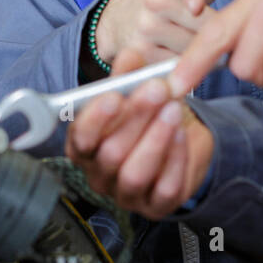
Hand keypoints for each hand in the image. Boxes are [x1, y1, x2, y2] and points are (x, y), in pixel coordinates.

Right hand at [65, 71, 213, 220]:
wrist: (181, 138)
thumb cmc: (147, 116)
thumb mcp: (135, 91)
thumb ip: (128, 76)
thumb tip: (130, 56)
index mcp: (84, 148)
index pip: (79, 140)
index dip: (94, 120)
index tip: (114, 95)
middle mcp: (100, 176)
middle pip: (110, 155)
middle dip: (135, 119)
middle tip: (156, 89)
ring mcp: (127, 194)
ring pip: (134, 174)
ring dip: (156, 139)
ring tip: (172, 109)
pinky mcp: (156, 206)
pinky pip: (164, 188)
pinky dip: (175, 158)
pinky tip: (183, 132)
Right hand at [94, 0, 262, 65]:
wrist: (121, 15)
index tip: (196, 4)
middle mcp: (154, 2)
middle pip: (200, 27)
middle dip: (218, 33)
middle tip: (225, 33)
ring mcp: (145, 30)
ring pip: (191, 49)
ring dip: (204, 52)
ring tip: (202, 43)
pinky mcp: (140, 55)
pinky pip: (177, 67)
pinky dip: (187, 67)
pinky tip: (188, 58)